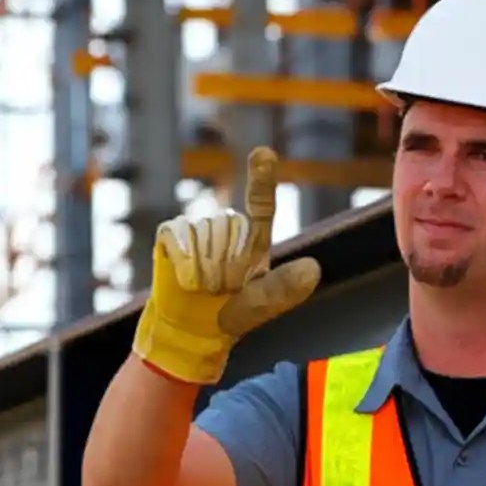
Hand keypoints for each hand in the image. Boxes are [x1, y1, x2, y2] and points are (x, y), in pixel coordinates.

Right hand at [132, 146, 321, 384]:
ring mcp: (198, 227)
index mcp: (253, 239)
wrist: (189, 331)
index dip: (261, 178)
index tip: (263, 153)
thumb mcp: (260, 306)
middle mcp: (227, 226)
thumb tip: (313, 269)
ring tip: (203, 287)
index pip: (261, 204)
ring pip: (206, 236)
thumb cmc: (229, 315)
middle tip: (222, 290)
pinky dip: (185, 263)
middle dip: (227, 268)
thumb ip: (284, 289)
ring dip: (206, 271)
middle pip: (231, 231)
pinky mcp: (172, 233)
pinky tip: (186, 281)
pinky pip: (181, 237)